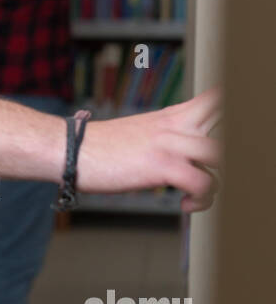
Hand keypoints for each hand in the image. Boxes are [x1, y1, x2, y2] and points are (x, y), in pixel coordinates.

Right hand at [75, 87, 221, 213]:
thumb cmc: (100, 148)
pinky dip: (201, 200)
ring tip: (200, 195)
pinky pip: (203, 183)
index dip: (230, 111)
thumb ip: (168, 136)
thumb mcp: (141, 133)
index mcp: (173, 116)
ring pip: (221, 155)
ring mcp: (170, 143)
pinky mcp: (161, 165)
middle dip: (232, 143)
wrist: (71, 150)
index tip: (226, 132)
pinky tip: (185, 205)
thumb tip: (184, 155)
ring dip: (218, 182)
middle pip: (226, 116)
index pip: (216, 98)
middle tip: (217, 167)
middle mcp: (176, 125)